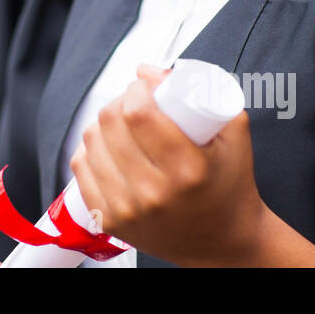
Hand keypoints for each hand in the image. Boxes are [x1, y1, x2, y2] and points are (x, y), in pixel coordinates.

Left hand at [71, 64, 314, 266]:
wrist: (222, 242)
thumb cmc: (230, 185)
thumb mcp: (234, 135)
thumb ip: (205, 92)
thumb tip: (147, 71)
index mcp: (186, 169)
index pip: (138, 113)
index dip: (136, 89)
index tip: (145, 86)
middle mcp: (153, 193)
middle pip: (110, 124)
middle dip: (120, 101)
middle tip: (135, 102)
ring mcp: (128, 209)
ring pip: (92, 142)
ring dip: (103, 123)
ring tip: (122, 124)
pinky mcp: (110, 220)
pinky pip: (81, 168)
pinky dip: (91, 150)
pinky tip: (107, 146)